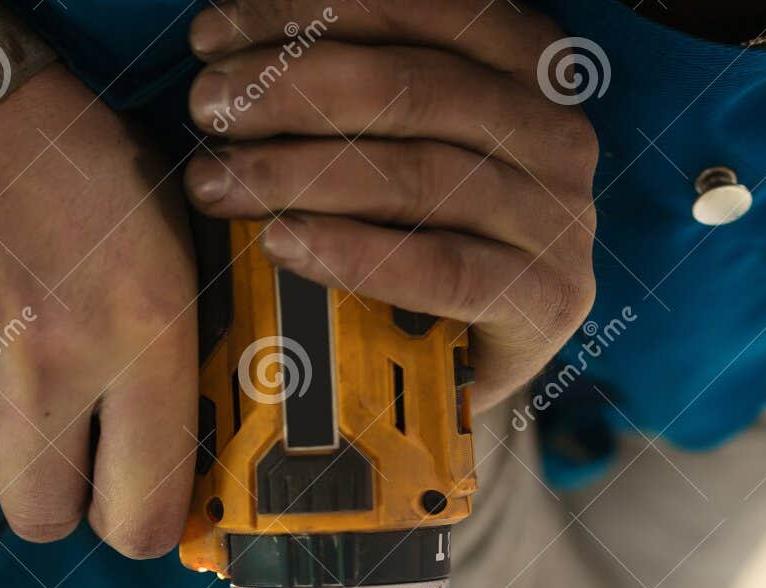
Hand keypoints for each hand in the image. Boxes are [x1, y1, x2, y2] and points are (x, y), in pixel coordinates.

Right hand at [0, 64, 197, 557]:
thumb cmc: (64, 164)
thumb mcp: (161, 244)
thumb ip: (174, 358)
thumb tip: (180, 464)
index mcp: (139, 336)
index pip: (140, 518)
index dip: (131, 523)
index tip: (124, 502)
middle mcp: (47, 366)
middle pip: (42, 518)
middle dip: (48, 490)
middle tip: (49, 438)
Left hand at [183, 0, 598, 412]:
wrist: (475, 373)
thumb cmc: (426, 245)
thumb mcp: (404, 145)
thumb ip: (361, 89)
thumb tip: (240, 49)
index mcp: (530, 65)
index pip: (414, 10)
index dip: (305, 11)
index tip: (215, 33)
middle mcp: (556, 134)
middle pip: (409, 89)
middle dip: (290, 91)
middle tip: (207, 108)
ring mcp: (558, 220)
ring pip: (416, 175)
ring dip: (299, 172)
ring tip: (218, 182)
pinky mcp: (542, 300)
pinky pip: (436, 268)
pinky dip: (353, 254)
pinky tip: (281, 244)